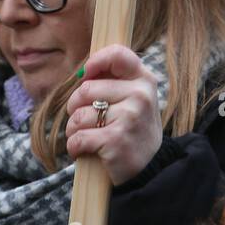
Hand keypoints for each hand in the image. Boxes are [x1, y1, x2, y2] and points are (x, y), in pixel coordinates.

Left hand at [65, 44, 162, 186]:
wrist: (151, 170)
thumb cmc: (134, 130)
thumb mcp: (136, 99)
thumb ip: (115, 81)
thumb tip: (82, 71)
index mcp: (144, 80)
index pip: (118, 54)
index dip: (95, 61)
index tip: (85, 74)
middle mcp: (140, 95)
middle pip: (86, 89)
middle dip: (75, 106)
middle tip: (84, 119)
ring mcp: (129, 117)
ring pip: (78, 115)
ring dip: (73, 130)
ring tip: (85, 137)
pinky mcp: (116, 140)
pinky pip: (78, 137)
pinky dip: (74, 147)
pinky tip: (83, 151)